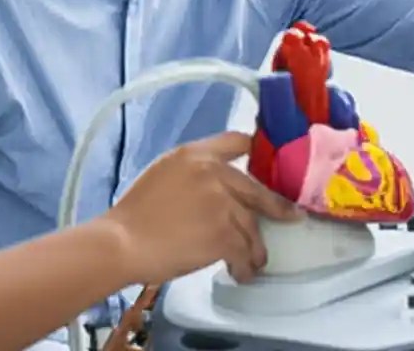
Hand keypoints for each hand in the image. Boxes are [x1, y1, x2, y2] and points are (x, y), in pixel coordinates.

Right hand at [102, 131, 303, 285]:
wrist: (122, 243)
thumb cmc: (134, 214)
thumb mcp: (161, 174)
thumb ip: (193, 171)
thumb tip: (217, 185)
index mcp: (194, 153)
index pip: (238, 141)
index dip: (258, 152)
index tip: (270, 165)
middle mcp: (213, 172)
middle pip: (257, 190)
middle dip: (277, 207)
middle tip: (291, 216)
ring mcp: (222, 203)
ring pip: (252, 226)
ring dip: (255, 247)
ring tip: (254, 261)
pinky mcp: (224, 234)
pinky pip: (244, 251)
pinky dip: (244, 265)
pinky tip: (241, 273)